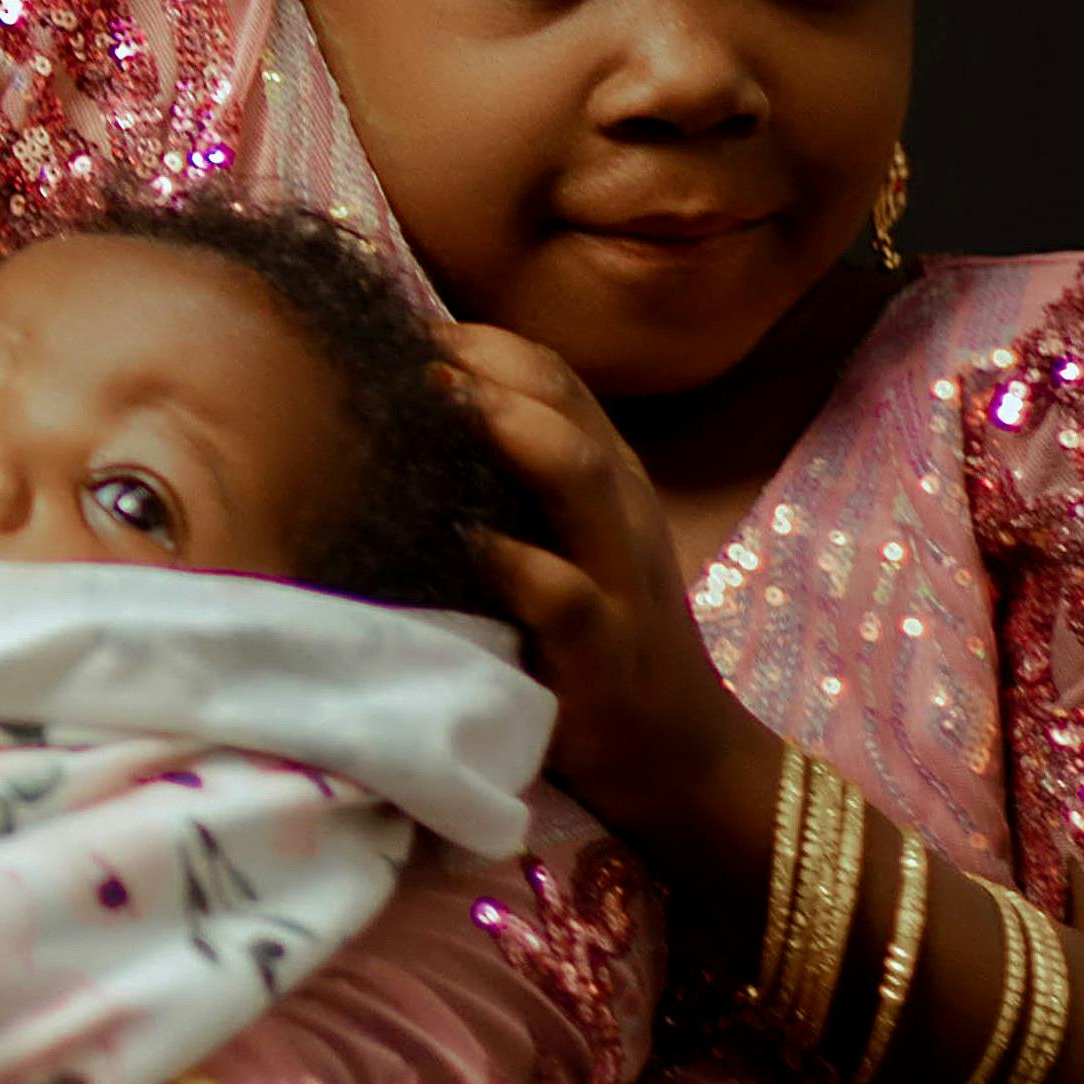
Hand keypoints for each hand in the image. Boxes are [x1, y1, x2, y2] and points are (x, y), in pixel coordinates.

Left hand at [438, 322, 781, 870]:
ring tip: (446, 401)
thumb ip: (515, 481)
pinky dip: (518, 563)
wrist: (680, 756)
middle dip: (491, 365)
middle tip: (412, 350)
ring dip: (512, 431)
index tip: (404, 327)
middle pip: (566, 405)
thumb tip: (414, 418)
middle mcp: (620, 511)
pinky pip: (565, 596)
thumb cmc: (598, 636)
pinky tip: (468, 542)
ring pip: (582, 477)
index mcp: (608, 478)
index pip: (553, 379)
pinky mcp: (603, 654)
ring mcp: (618, 578)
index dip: (482, 342)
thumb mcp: (568, 543)